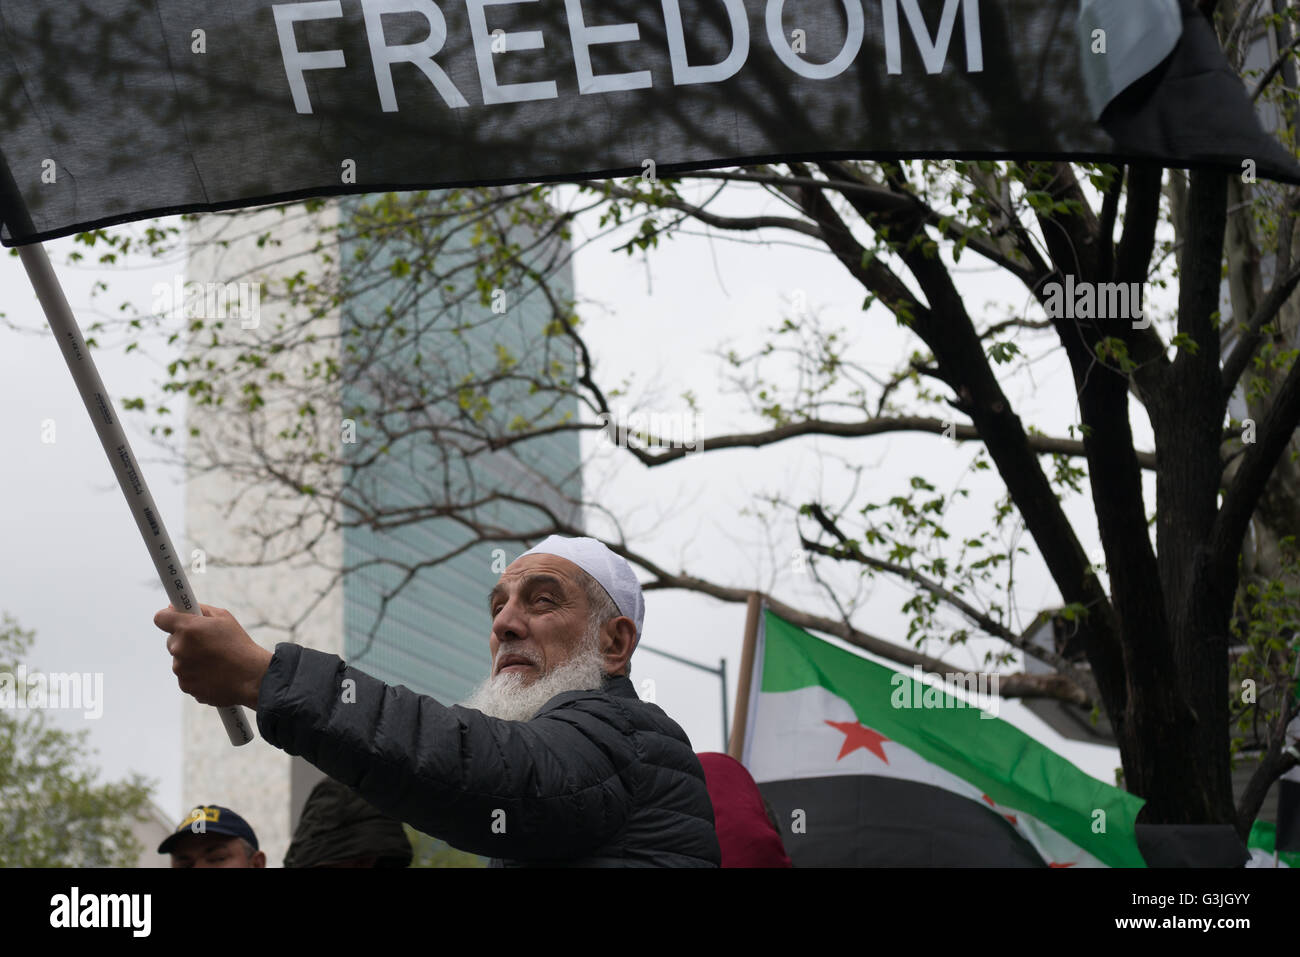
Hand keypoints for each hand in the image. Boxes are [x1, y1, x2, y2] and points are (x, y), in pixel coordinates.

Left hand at [155, 603, 272, 709]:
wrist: (251, 677)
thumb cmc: (239, 645)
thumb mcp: (224, 618)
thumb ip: (199, 610)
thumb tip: (175, 608)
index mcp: (188, 628)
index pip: (161, 618)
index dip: (168, 618)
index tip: (175, 619)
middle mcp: (180, 648)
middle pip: (172, 640)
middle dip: (185, 640)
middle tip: (205, 642)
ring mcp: (180, 669)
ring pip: (179, 660)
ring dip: (191, 659)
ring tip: (215, 661)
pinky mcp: (185, 685)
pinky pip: (185, 676)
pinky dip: (196, 674)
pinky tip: (214, 673)